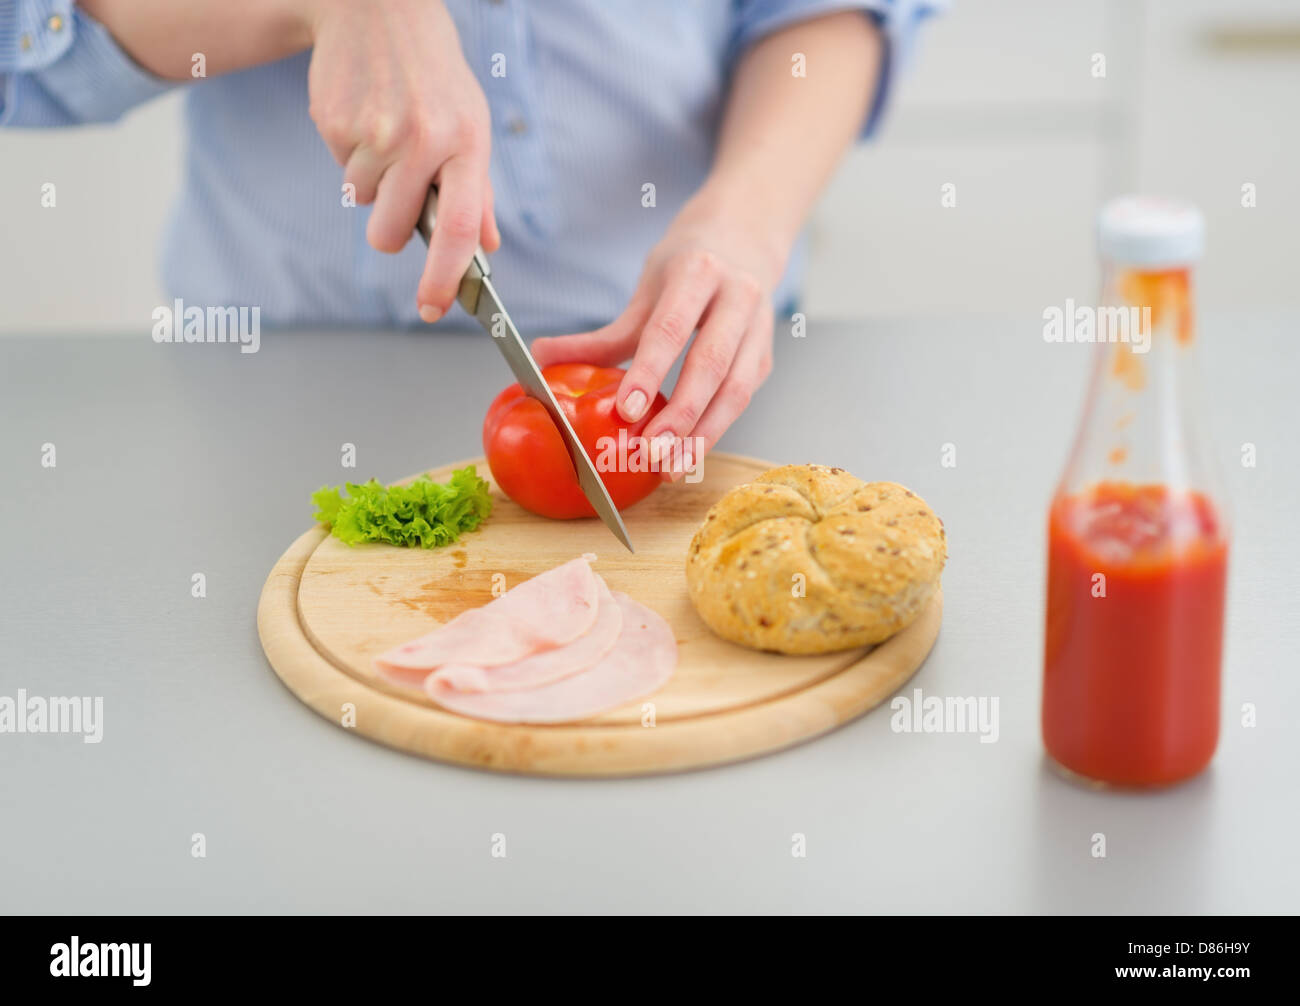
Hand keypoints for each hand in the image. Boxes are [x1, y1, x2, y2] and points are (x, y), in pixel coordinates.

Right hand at [304, 0, 497, 320]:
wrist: (378, 8)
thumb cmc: (433, 74)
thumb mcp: (471, 122)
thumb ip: (478, 192)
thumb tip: (487, 247)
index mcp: (465, 144)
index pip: (458, 230)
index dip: (444, 279)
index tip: (432, 308)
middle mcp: (422, 141)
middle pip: (392, 234)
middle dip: (391, 230)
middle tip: (401, 193)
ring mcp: (374, 132)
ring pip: (363, 203)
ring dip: (372, 183)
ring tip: (387, 133)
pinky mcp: (333, 123)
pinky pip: (340, 169)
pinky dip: (351, 154)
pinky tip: (366, 116)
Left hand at [531, 189, 781, 478]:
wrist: (745, 238)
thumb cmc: (688, 265)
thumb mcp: (645, 289)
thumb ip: (601, 335)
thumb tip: (541, 359)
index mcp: (697, 271)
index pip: (671, 328)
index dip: (649, 372)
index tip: (627, 411)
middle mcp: (737, 296)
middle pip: (712, 364)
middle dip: (682, 414)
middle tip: (651, 453)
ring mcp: (759, 327)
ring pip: (738, 389)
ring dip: (705, 434)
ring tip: (673, 467)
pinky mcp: (765, 356)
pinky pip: (743, 398)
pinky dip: (715, 428)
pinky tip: (689, 452)